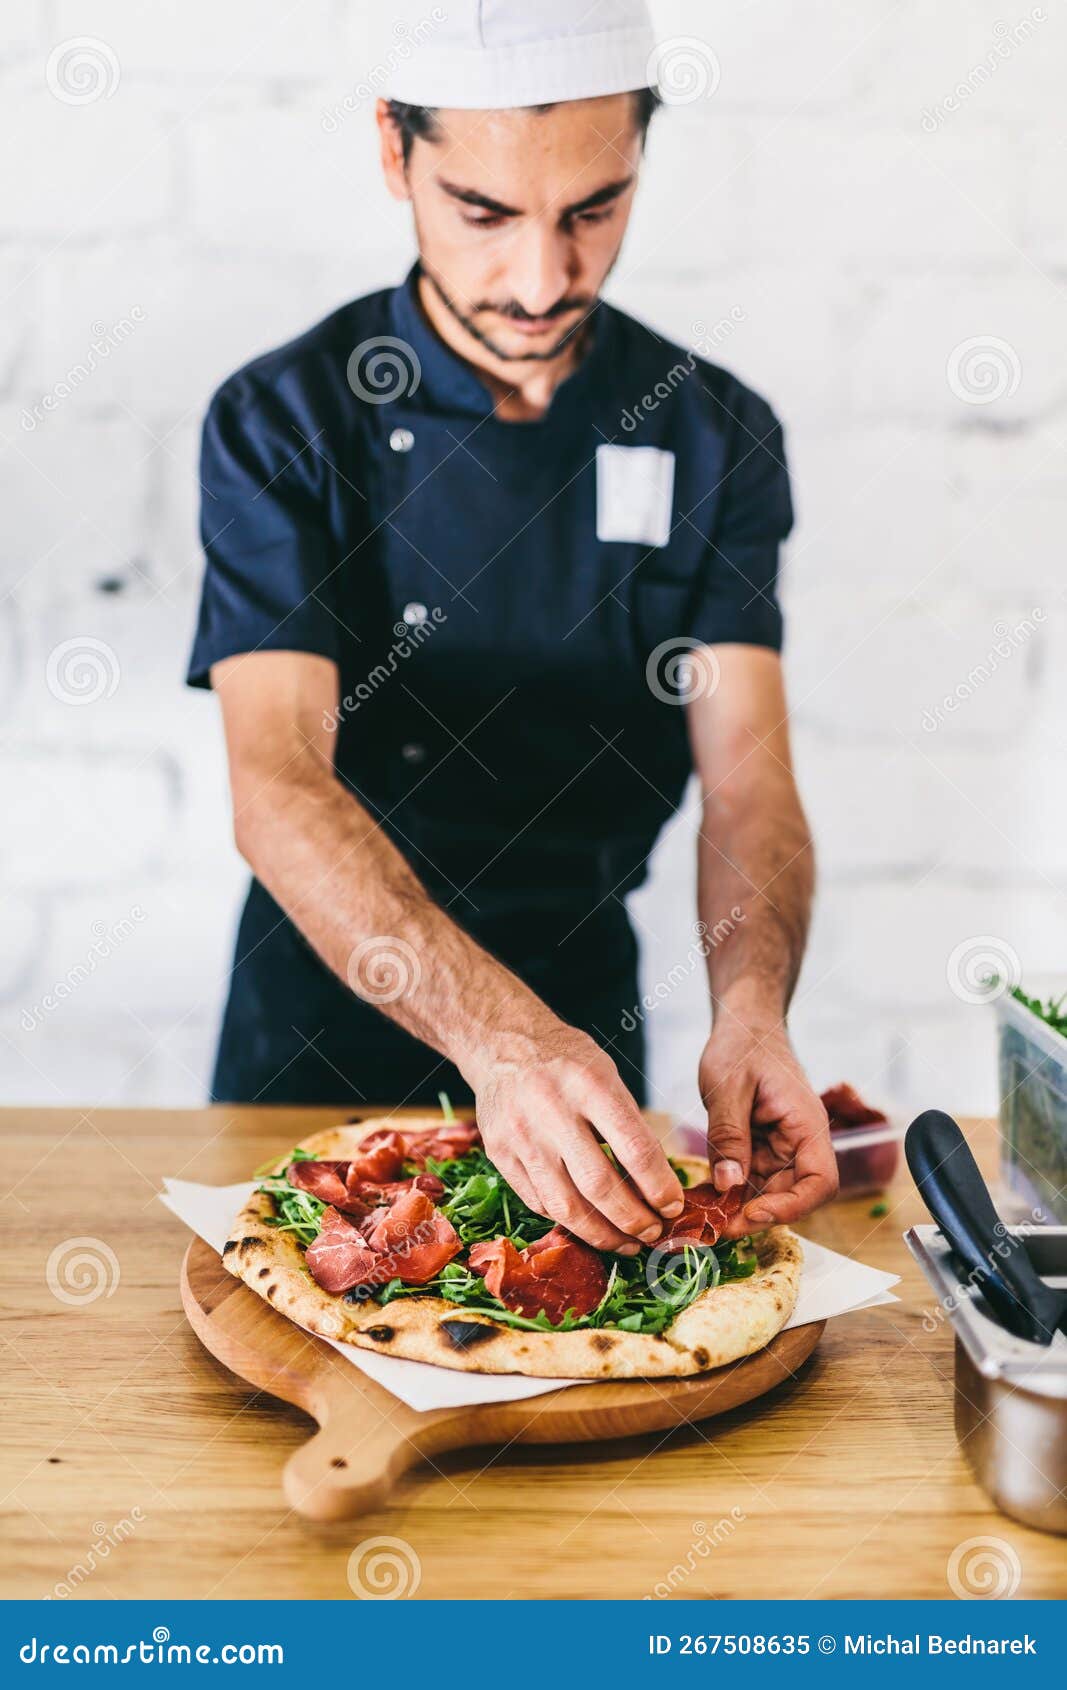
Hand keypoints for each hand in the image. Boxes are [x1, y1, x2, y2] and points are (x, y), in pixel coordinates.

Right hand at [468, 1019, 685, 1254]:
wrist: (502, 1045)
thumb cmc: (566, 1060)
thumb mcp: (607, 1074)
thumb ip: (628, 1125)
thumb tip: (657, 1184)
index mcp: (589, 1085)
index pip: (635, 1148)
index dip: (659, 1186)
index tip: (673, 1206)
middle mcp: (551, 1112)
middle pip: (600, 1186)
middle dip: (634, 1220)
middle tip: (654, 1232)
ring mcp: (521, 1136)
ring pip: (566, 1206)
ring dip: (603, 1234)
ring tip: (627, 1243)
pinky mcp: (499, 1154)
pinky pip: (539, 1202)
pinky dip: (569, 1220)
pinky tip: (590, 1225)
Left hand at [698, 1017, 836, 1235]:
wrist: (744, 1021)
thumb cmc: (743, 1043)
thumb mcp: (728, 1087)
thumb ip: (729, 1135)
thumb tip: (728, 1185)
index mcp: (807, 1124)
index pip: (819, 1182)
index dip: (791, 1207)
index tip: (751, 1214)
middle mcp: (800, 1141)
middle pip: (792, 1195)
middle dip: (755, 1215)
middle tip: (713, 1227)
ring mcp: (781, 1146)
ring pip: (767, 1192)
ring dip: (738, 1207)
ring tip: (701, 1217)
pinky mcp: (761, 1146)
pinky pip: (749, 1178)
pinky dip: (729, 1191)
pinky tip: (702, 1198)